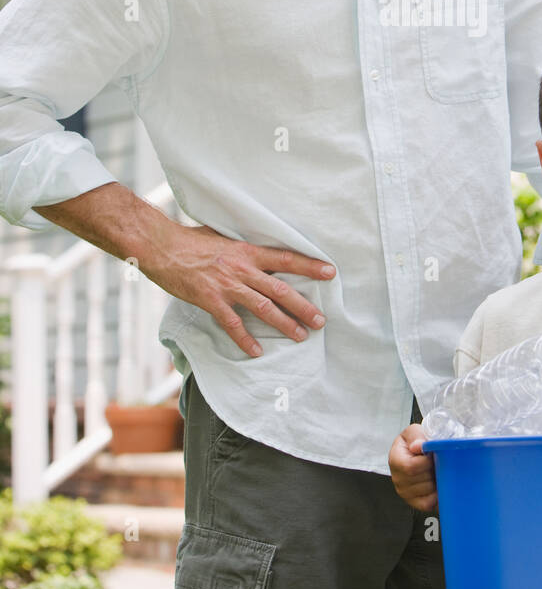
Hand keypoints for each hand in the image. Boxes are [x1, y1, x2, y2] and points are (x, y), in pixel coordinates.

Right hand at [142, 221, 334, 358]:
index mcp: (248, 251)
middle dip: (303, 306)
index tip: (331, 272)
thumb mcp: (224, 237)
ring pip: (263, 307)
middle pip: (281, 289)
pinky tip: (256, 351)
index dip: (310, 266)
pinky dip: (245, 339)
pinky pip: (232, 323)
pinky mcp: (211, 300)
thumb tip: (259, 252)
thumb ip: (243, 248)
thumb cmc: (191, 240)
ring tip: (300, 336)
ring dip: (284, 323)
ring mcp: (227, 286)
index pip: (286, 258)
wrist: (163, 246)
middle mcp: (243, 269)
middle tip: (321, 320)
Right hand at [388, 424, 437, 511]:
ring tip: (437, 471)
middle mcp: (397, 478)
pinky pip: (428, 503)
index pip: (411, 467)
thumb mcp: (414, 432)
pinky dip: (436, 495)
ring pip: (427, 492)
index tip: (434, 454)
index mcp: (395, 460)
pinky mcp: (413, 501)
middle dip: (434, 471)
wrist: (416, 450)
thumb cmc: (415, 441)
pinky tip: (438, 483)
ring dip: (437, 482)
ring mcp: (404, 492)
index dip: (427, 462)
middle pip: (422, 481)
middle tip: (438, 462)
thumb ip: (416, 436)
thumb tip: (418, 446)